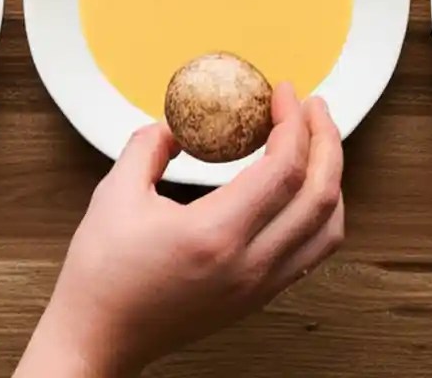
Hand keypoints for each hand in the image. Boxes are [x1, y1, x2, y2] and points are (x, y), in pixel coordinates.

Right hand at [14, 84, 344, 377]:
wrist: (100, 338)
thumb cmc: (102, 275)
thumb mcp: (115, 194)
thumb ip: (149, 146)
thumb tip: (177, 123)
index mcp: (214, 235)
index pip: (283, 169)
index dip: (293, 122)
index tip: (284, 93)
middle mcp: (248, 265)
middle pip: (320, 194)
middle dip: (325, 140)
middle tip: (312, 106)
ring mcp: (259, 286)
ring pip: (328, 228)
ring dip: (332, 178)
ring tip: (317, 144)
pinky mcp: (259, 297)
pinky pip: (313, 252)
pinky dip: (321, 214)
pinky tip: (304, 190)